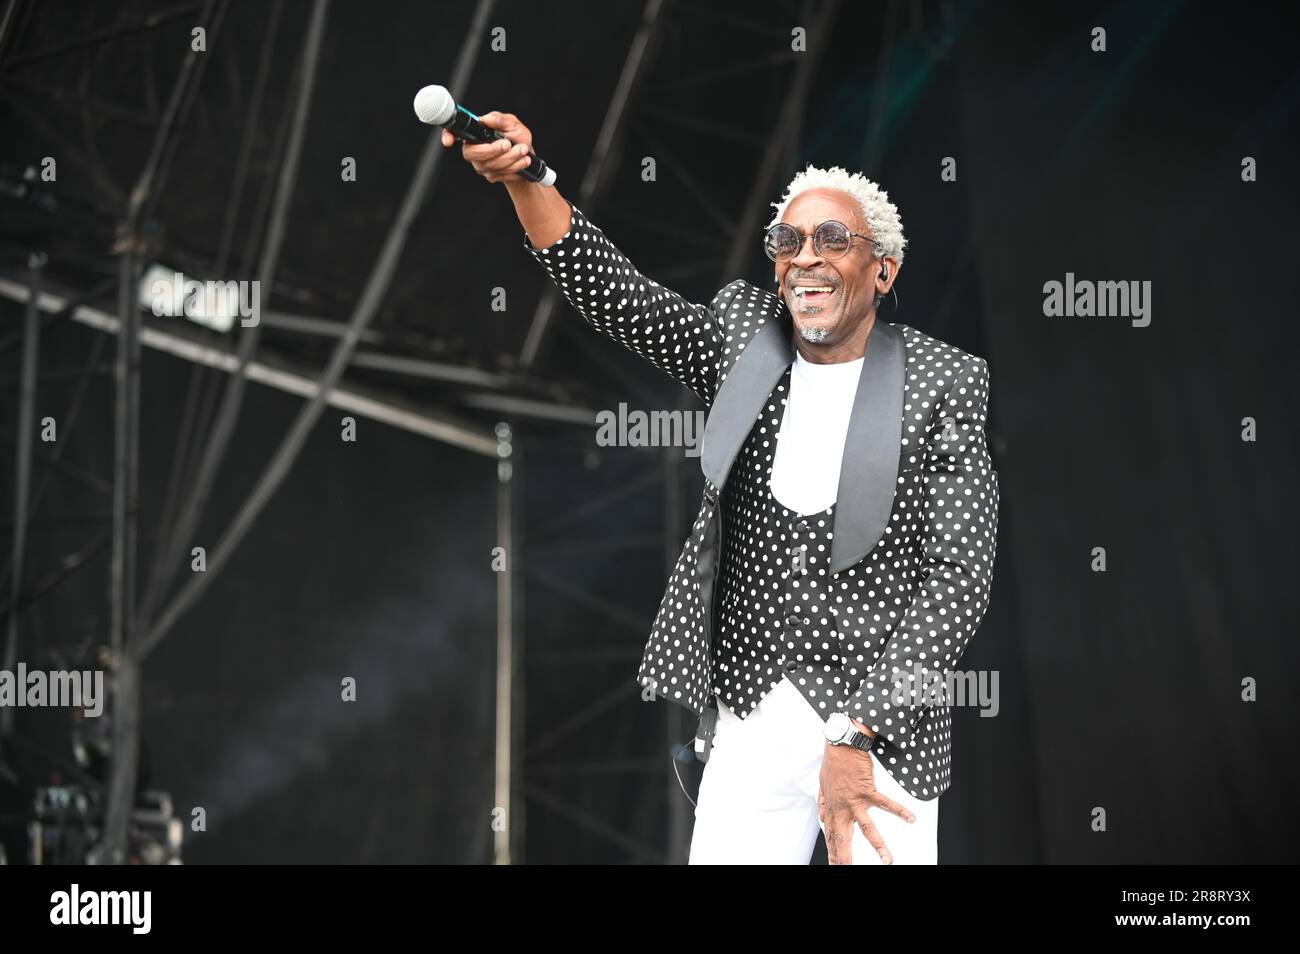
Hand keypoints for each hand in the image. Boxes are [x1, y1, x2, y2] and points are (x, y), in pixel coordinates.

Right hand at [440, 111, 535, 184]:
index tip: (448, 141)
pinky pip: (501, 174)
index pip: (455, 134)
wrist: (527, 157)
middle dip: (492, 150)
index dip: (448, 136)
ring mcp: (481, 165)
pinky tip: (524, 160)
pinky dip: (516, 166)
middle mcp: (474, 151)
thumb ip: (499, 120)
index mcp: (475, 134)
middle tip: (508, 143)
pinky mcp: (491, 176)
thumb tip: (486, 119)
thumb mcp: (512, 123)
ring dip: (510, 157)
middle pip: (472, 154)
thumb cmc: (517, 137)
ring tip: (523, 149)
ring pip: (490, 165)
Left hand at [818, 742, 915, 864]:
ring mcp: (854, 800)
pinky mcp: (866, 790)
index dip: (832, 851)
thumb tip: (823, 817)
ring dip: (879, 846)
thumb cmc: (833, 763)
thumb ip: (824, 804)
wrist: (840, 744)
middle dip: (844, 857)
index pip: (831, 835)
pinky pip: (885, 804)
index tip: (834, 864)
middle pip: (842, 838)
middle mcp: (841, 807)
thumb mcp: (823, 786)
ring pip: (867, 828)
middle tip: (845, 870)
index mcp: (832, 807)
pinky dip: (899, 811)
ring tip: (888, 860)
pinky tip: (911, 819)